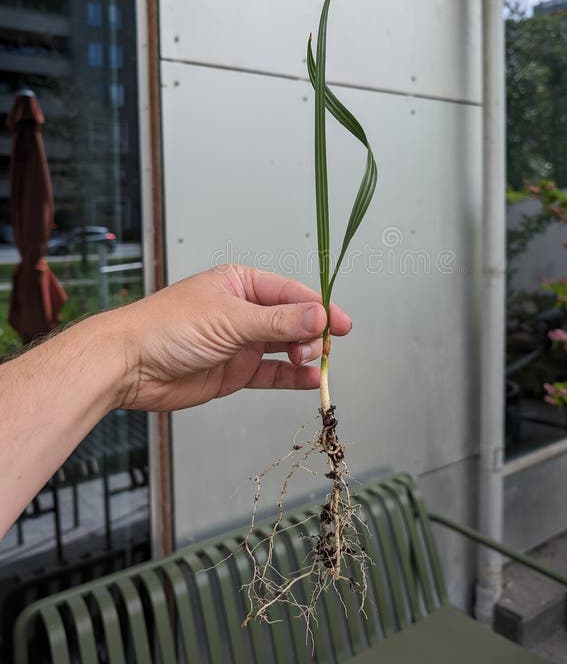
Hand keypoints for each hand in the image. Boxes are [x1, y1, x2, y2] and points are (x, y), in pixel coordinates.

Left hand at [118, 266, 350, 411]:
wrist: (128, 365)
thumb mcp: (230, 319)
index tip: (341, 323)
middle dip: (311, 334)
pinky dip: (291, 377)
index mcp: (240, 284)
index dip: (319, 307)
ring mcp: (239, 342)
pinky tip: (308, 379)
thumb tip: (318, 316)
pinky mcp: (234, 371)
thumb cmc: (167, 328)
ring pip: (284, 347)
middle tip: (318, 348)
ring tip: (313, 364)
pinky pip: (271, 373)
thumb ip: (277, 321)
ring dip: (303, 356)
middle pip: (292, 320)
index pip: (291, 293)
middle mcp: (243, 311)